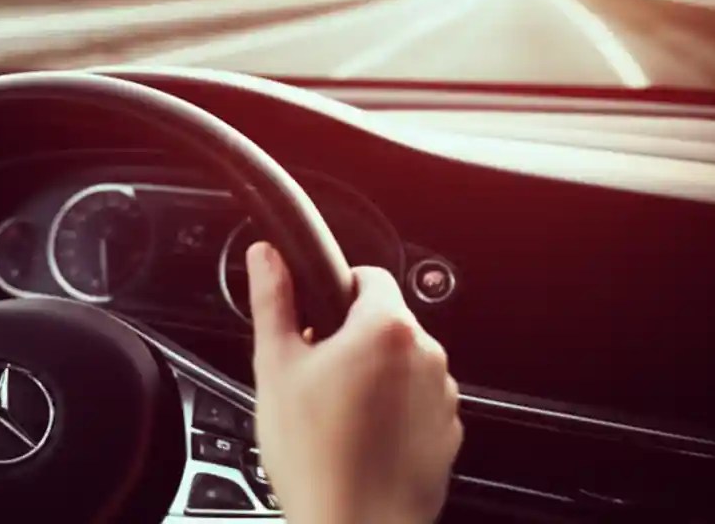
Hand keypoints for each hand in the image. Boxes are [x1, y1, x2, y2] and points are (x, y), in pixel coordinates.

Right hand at [246, 243, 460, 523]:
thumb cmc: (315, 457)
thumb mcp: (276, 367)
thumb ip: (273, 300)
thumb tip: (267, 257)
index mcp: (386, 328)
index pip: (368, 275)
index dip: (335, 292)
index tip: (315, 322)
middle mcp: (426, 355)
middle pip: (384, 322)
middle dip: (350, 339)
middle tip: (314, 376)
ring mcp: (442, 396)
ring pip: (400, 365)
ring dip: (373, 376)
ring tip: (335, 415)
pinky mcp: (447, 432)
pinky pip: (417, 403)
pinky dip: (392, 412)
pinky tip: (359, 438)